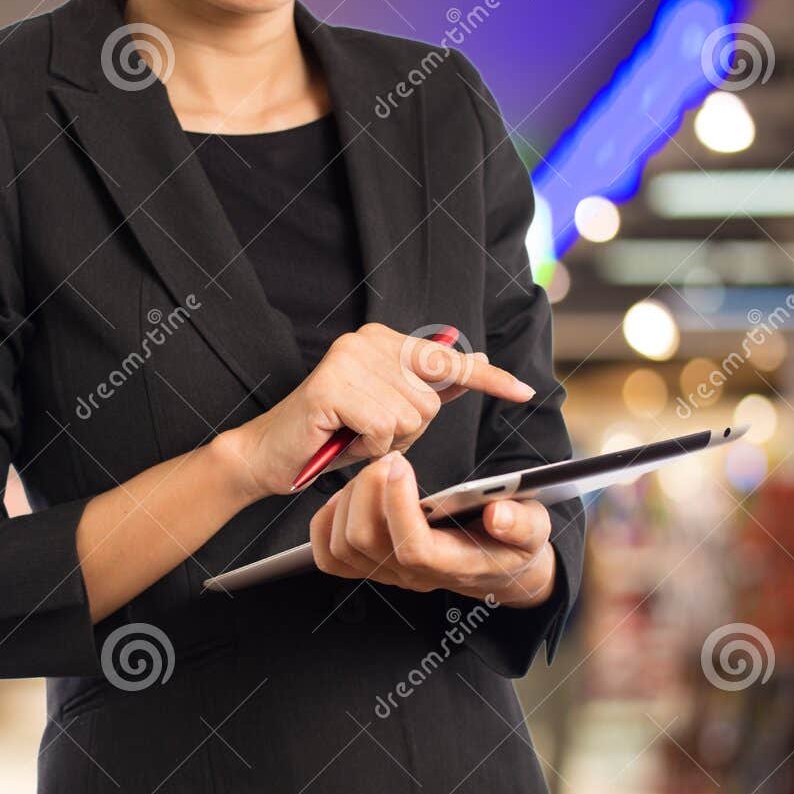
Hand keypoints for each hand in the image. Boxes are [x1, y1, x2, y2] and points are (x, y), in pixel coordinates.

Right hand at [213, 323, 532, 501]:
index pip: (446, 358)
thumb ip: (428, 385)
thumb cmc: (329, 435)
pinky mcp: (332, 387)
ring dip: (386, 443)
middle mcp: (366, 341)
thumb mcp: (387, 409)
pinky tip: (342, 441)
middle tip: (367, 434)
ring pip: (411, 418)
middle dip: (406, 431)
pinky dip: (368, 448)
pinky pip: (384, 430)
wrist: (269, 454)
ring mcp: (348, 360)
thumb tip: (476, 361)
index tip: (523, 392)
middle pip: (430, 401)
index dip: (487, 380)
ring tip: (353, 437)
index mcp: (381, 339)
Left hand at [309, 453, 555, 607]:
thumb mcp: (535, 529)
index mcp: (453, 565)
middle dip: (368, 491)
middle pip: (366, 543)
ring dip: (349, 500)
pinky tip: (349, 494)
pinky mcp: (370, 566)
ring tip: (376, 471)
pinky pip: (329, 555)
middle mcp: (413, 575)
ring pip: (342, 546)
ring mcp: (388, 573)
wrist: (500, 567)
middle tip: (389, 458)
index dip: (399, 506)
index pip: (412, 548)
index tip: (402, 464)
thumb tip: (500, 514)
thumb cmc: (514, 543)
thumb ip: (523, 523)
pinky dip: (327, 520)